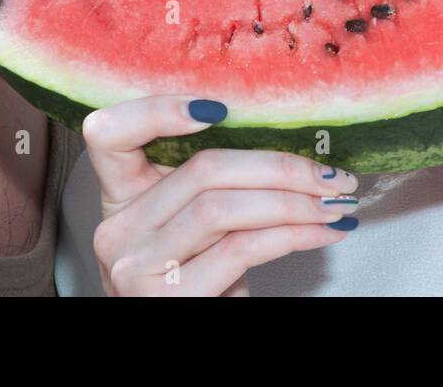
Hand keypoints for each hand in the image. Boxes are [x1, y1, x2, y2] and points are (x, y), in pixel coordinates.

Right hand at [82, 96, 358, 295]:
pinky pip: (242, 247)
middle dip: (279, 166)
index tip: (222, 108)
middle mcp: (118, 229)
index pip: (109, 134)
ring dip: (293, 201)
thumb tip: (290, 142)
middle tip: (330, 174)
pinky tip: (323, 231)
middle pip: (201, 168)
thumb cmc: (205, 282)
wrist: (189, 334)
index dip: (157, 110)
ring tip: (334, 203)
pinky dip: (294, 234)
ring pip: (223, 206)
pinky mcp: (166, 297)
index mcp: (121, 197)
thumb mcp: (198, 228)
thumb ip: (214, 187)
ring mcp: (136, 265)